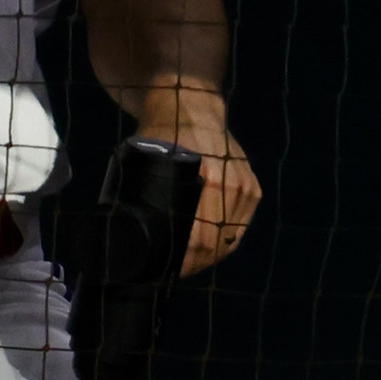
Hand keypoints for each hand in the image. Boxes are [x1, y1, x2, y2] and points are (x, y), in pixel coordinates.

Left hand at [136, 78, 259, 273]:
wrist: (193, 108)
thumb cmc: (163, 133)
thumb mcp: (146, 160)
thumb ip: (145, 192)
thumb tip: (127, 233)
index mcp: (206, 178)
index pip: (200, 237)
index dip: (184, 260)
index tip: (165, 269)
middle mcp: (231, 184)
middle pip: (216, 243)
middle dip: (193, 262)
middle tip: (172, 270)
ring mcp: (245, 186)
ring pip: (230, 239)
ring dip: (209, 256)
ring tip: (187, 264)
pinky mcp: (253, 188)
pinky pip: (240, 226)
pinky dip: (224, 242)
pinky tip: (208, 251)